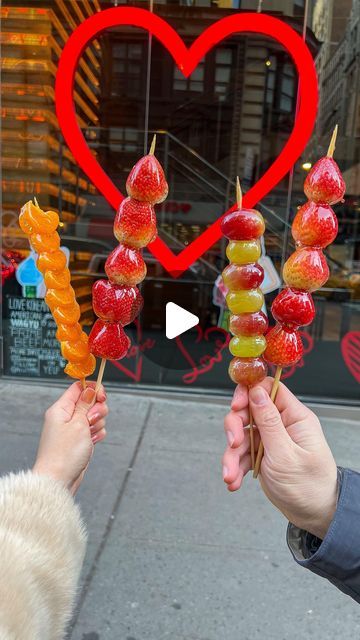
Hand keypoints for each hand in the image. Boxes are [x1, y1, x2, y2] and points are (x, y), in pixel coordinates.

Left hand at [33, 382, 107, 494]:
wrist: (58, 480)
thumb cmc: (64, 454)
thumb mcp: (78, 424)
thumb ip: (85, 404)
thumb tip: (89, 389)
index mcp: (60, 409)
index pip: (78, 388)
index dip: (92, 389)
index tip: (102, 396)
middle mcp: (65, 417)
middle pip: (89, 402)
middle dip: (97, 409)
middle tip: (92, 420)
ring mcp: (72, 429)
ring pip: (93, 417)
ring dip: (98, 424)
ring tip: (90, 435)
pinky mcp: (78, 440)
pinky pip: (93, 431)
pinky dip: (96, 435)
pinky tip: (92, 443)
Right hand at [222, 378, 337, 539]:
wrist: (312, 515)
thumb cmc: (309, 486)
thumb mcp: (285, 453)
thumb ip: (268, 421)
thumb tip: (256, 391)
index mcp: (294, 417)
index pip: (269, 388)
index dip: (249, 391)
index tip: (236, 406)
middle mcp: (281, 424)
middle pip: (249, 410)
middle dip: (235, 427)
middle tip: (233, 443)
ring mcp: (270, 440)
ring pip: (241, 434)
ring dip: (232, 454)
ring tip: (231, 474)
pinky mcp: (262, 455)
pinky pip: (242, 453)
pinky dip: (235, 466)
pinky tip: (234, 481)